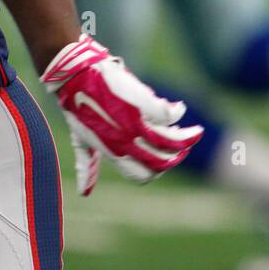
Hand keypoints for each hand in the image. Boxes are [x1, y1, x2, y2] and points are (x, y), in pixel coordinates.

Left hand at [41, 36, 203, 195]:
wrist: (73, 76)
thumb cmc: (76, 106)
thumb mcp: (81, 139)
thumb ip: (88, 166)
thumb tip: (84, 193)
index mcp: (113, 151)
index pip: (142, 176)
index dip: (157, 170)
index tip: (166, 158)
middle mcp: (125, 141)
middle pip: (162, 161)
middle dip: (178, 155)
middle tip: (184, 143)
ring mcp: (134, 123)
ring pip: (172, 141)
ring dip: (188, 137)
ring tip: (194, 130)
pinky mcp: (140, 104)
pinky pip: (169, 116)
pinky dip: (177, 112)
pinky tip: (177, 107)